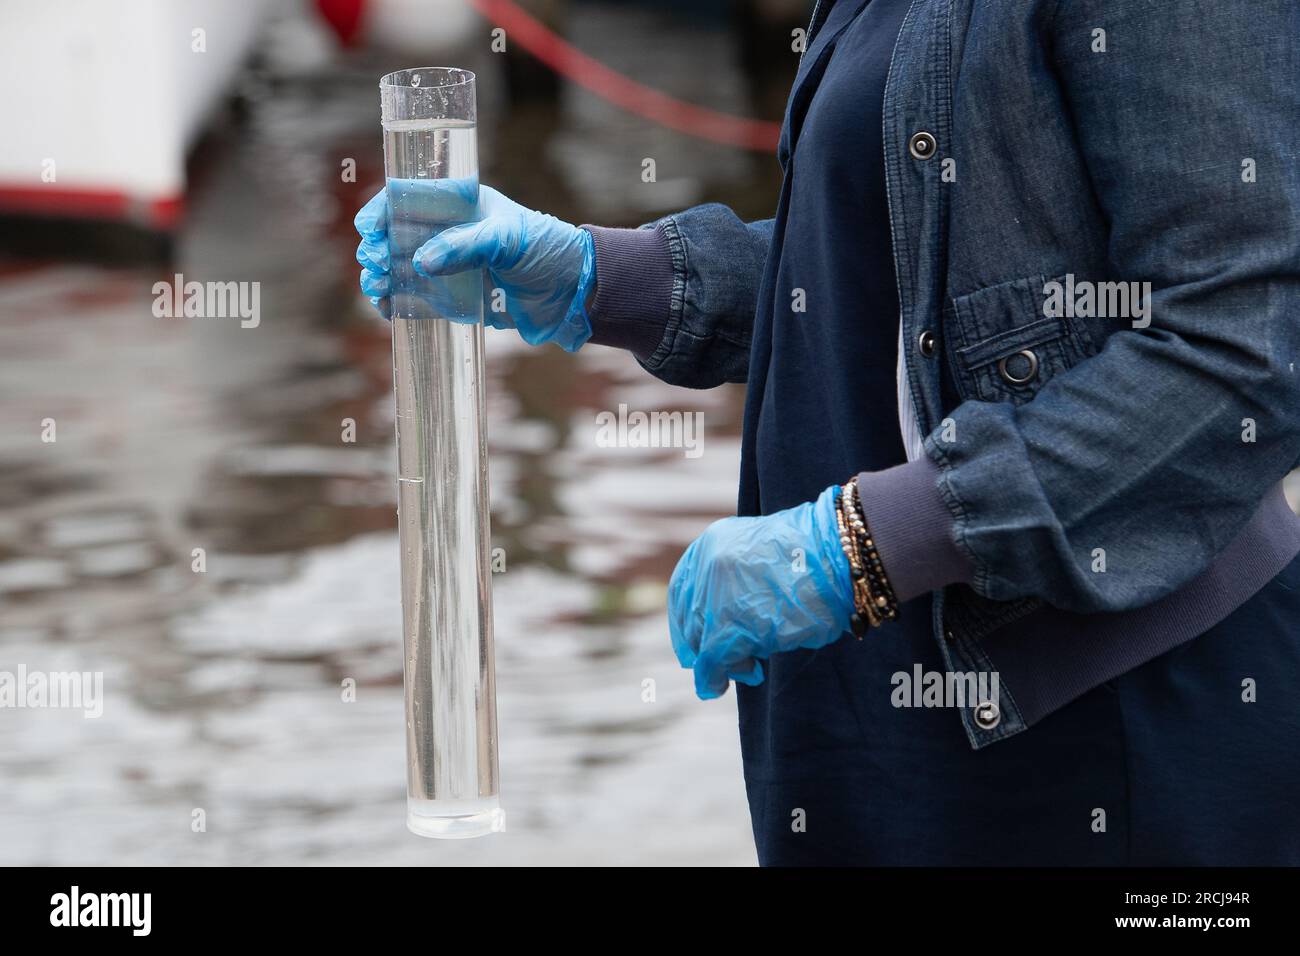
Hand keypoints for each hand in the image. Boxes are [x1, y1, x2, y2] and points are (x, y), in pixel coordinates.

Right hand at [354, 181, 595, 351]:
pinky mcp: (449, 297)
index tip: (370, 228)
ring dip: (379, 276)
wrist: (569, 292)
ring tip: (376, 286)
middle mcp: (444, 232)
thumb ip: (466, 246)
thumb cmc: (544, 249)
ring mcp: (444, 266)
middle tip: (377, 263)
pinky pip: (412, 298)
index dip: (382, 210)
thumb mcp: (507, 239)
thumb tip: (422, 262)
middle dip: (377, 247)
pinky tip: (385, 307)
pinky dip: (394, 303)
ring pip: (397, 268)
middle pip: (393, 235)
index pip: (406, 198)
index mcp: (456, 204)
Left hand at [667, 485, 853, 699]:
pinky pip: (713, 660)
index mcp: (713, 543)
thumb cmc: (817, 557)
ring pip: (702, 640)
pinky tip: (734, 681)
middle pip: (691, 617)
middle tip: (724, 665)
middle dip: (705, 645)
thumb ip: (736, 579)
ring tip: (751, 666)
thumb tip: (720, 620)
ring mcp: (717, 594)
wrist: (840, 557)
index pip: (682, 589)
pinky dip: (715, 678)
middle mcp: (708, 566)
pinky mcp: (730, 625)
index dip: (686, 620)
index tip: (694, 642)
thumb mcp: (762, 554)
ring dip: (723, 661)